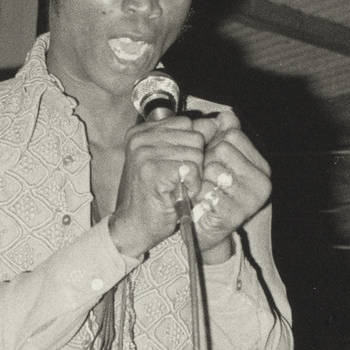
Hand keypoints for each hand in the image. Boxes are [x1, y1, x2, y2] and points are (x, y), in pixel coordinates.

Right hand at [108, 115, 206, 259]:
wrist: (136, 226)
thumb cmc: (155, 196)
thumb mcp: (173, 161)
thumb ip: (190, 140)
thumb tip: (214, 123)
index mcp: (142, 132)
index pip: (186, 123)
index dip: (192, 146)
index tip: (178, 167)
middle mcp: (140, 139)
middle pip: (194, 137)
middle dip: (195, 162)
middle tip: (178, 180)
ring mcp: (144, 153)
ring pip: (196, 153)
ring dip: (194, 176)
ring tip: (177, 188)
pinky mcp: (152, 170)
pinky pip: (192, 168)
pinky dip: (192, 185)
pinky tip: (178, 194)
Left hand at [188, 111, 271, 258]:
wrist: (204, 230)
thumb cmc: (211, 193)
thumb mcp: (219, 160)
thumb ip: (225, 136)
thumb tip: (227, 115)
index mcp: (262, 167)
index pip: (233, 135)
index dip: (215, 145)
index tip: (214, 161)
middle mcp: (262, 183)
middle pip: (222, 148)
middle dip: (207, 161)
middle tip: (207, 179)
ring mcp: (250, 200)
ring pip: (212, 167)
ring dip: (200, 178)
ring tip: (204, 191)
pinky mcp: (233, 214)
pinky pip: (205, 188)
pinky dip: (197, 194)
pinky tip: (201, 202)